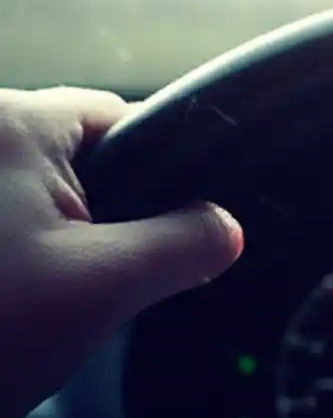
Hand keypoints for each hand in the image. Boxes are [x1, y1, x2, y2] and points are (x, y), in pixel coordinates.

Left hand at [0, 88, 241, 417]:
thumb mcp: (104, 286)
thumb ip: (183, 246)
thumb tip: (226, 229)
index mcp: (11, 123)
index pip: (120, 119)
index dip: (163, 173)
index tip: (174, 231)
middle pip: (78, 155)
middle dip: (106, 215)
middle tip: (104, 275)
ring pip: (38, 193)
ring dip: (58, 239)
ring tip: (49, 294)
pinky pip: (8, 221)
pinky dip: (21, 255)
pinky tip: (15, 299)